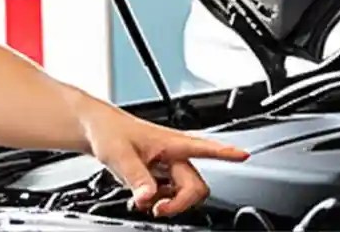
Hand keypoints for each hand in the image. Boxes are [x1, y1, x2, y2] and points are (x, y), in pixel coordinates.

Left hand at [77, 99, 249, 216]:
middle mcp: (174, 155)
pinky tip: (144, 197)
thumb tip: (148, 197)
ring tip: (146, 201)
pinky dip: (159, 201)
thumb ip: (136, 176)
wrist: (95, 130)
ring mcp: (168, 166)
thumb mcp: (119, 154)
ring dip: (169, 202)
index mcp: (171, 142)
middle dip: (181, 202)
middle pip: (196, 185)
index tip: (244, 155)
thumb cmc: (109, 132)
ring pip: (184, 193)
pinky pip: (170, 195)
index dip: (226, 152)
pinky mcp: (160, 175)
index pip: (205, 147)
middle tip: (158, 209)